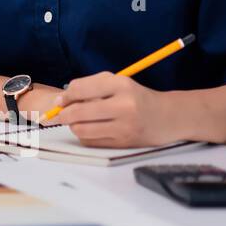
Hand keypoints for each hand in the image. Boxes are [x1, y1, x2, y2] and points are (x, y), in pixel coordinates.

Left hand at [43, 71, 176, 146]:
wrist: (168, 117)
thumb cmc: (136, 97)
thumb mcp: (117, 82)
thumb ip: (89, 86)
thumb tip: (61, 100)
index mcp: (121, 85)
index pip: (81, 89)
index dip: (64, 96)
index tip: (59, 100)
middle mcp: (124, 106)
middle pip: (78, 113)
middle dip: (62, 114)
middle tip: (57, 114)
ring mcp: (125, 127)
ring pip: (82, 129)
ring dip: (73, 125)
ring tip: (77, 121)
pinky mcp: (124, 143)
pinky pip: (91, 141)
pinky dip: (84, 135)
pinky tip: (91, 129)